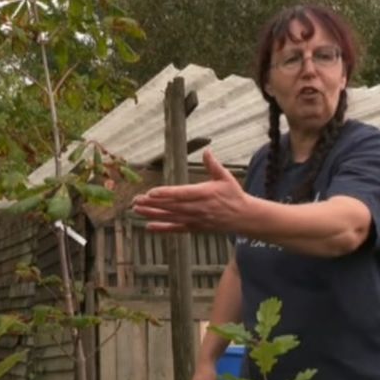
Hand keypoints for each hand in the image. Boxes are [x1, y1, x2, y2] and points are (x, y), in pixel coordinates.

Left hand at [132, 149, 250, 232]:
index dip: (165, 193)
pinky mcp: (195, 228)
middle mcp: (198, 208)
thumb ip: (213, 165)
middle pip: (171, 206)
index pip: (181, 194)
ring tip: (137, 210)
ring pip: (171, 217)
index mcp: (204, 193)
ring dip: (153, 214)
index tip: (151, 192)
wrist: (244, 217)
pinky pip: (176, 229)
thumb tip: (207, 151)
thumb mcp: (225, 177)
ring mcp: (195, 219)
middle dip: (152, 204)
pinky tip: (149, 227)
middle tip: (136, 201)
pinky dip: (162, 228)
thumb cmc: (234, 195)